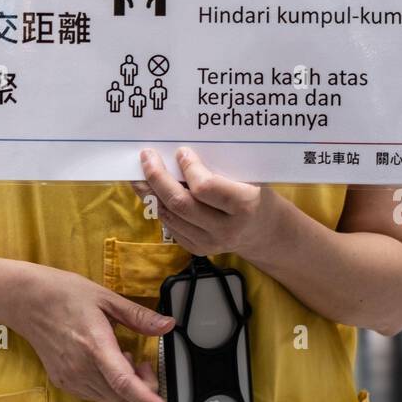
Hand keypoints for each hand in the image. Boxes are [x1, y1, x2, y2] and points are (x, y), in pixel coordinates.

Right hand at [11, 263, 173, 401]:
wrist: (27, 301)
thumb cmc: (66, 294)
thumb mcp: (106, 298)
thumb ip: (138, 316)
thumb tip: (168, 325)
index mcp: (95, 346)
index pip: (125, 384)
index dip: (149, 401)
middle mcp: (82, 369)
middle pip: (123, 398)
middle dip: (142, 386)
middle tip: (140, 359)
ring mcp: (70, 378)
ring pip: (111, 400)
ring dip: (125, 388)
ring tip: (121, 355)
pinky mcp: (63, 382)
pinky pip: (95, 396)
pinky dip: (109, 387)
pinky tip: (104, 362)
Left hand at [131, 146, 273, 257]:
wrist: (262, 230)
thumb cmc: (255, 192)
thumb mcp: (248, 176)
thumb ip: (220, 167)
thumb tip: (179, 153)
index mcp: (243, 205)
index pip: (205, 188)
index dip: (188, 169)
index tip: (180, 151)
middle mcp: (225, 229)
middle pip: (180, 203)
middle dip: (158, 177)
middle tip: (146, 157)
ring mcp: (210, 243)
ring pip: (170, 216)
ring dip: (150, 192)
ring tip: (139, 173)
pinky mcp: (197, 249)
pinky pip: (170, 226)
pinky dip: (158, 206)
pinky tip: (150, 191)